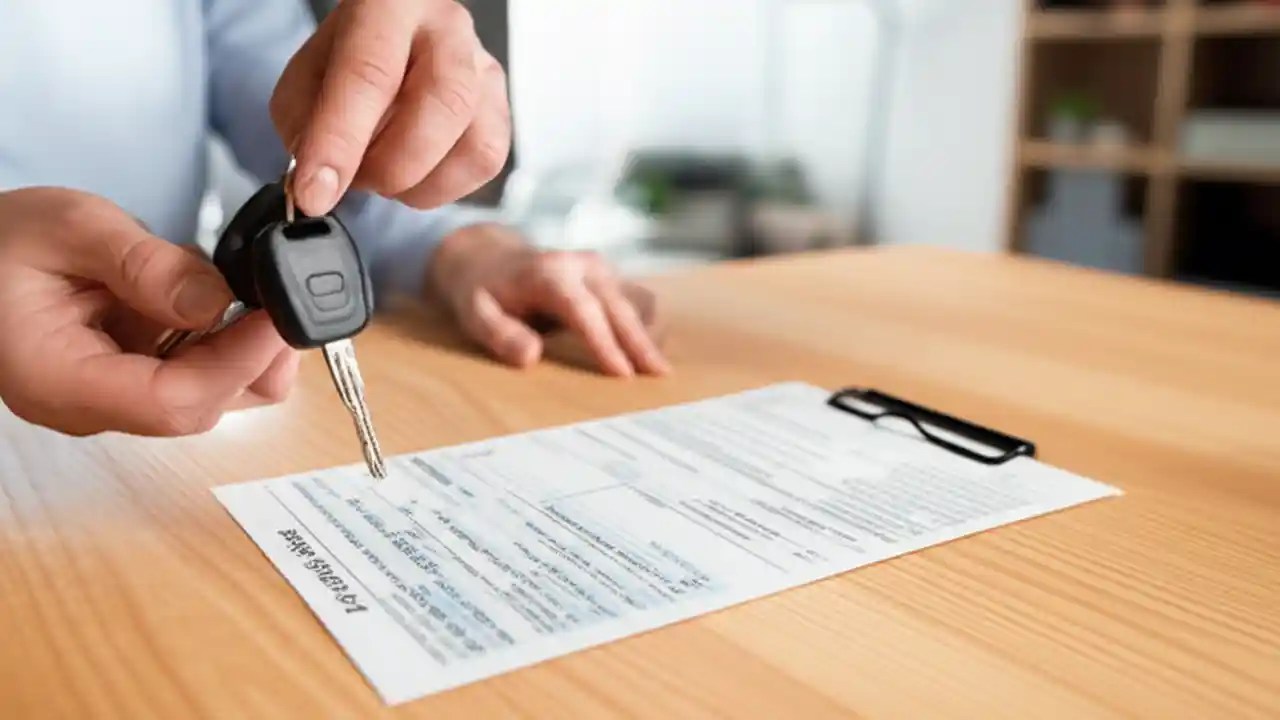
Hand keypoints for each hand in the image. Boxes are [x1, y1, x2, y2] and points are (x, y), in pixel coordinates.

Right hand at [0, 188, 298, 436]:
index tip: (279, 319)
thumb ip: (143, 265)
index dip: (237, 365)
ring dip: (246, 350)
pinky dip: (226, 341)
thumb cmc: (1, 241)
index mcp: (58, 380)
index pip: (170, 402)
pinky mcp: (132, 383)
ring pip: (206, 398)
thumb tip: (218, 301)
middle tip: (288, 299)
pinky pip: (194, 377)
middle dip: (253, 357)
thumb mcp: (70, 227)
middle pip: (197, 407)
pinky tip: (232, 300)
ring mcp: (113, 400)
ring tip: (261, 292)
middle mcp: (89, 408)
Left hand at [272, 0, 510, 215]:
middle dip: (390, 167)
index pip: (368, 73)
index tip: (314, 193)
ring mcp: (483, 68)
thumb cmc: (354, 55)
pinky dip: (444, 185)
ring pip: (474, 144)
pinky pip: (485, 162)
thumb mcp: (308, 77)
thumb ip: (306, 127)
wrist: (398, 41)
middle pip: (441, 105)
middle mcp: (447, 29)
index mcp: (389, 4)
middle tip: (356, 180)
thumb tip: (319, 186)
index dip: (339, 142)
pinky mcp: (500, 107)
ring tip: (385, 173)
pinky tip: (416, 171)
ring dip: (419, 182)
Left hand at [430, 225, 669, 376]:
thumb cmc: (484, 292)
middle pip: (619, 306)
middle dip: (640, 342)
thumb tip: (531, 356)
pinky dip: (647, 324)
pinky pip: (638, 299)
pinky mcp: (609, 275)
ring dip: (649, 334)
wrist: (491, 258)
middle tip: (659, 375)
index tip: (622, 372)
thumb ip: (500, 334)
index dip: (604, 342)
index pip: (583, 309)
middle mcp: (581, 265)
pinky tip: (649, 351)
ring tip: (659, 368)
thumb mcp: (475, 313)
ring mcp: (599, 268)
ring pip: (637, 301)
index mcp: (549, 273)